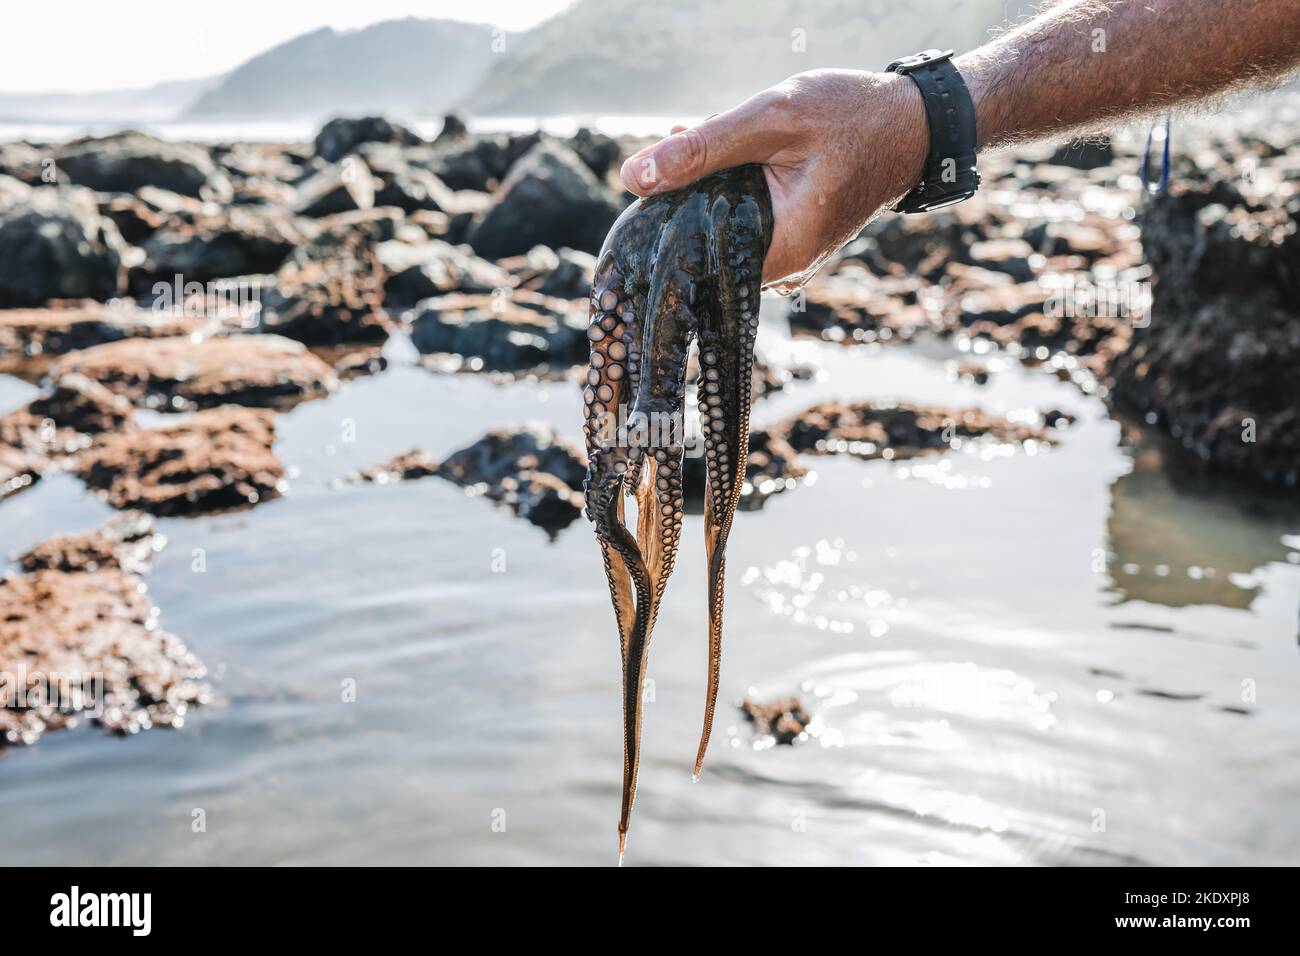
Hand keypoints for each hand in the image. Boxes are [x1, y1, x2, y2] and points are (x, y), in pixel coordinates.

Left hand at [619, 69, 928, 290]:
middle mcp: (784, 266)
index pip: (696, 257)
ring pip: (723, 225)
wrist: (914, 122)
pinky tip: (731, 146)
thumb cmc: (852, 117)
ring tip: (709, 132)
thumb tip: (633, 177)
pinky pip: (744, 216)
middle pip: (706, 242)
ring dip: (707, 181)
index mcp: (780, 250)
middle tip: (680, 141)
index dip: (662, 221)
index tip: (644, 184)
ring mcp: (791, 253)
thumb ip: (702, 149)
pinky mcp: (792, 234)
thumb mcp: (771, 120)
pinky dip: (730, 183)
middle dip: (684, 193)